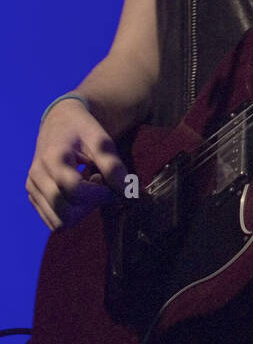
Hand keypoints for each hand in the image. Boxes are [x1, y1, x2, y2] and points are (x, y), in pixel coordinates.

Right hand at [26, 100, 127, 231]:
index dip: (99, 194)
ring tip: (89, 188)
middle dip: (90, 205)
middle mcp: (37, 176)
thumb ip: (113, 166)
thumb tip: (128, 194)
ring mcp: (32, 189)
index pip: (75, 191)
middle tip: (100, 185)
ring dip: (80, 212)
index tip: (111, 184)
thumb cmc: (82, 129)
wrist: (59, 121)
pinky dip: (71, 213)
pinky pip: (53, 220)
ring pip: (58, 222)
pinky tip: (79, 193)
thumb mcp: (101, 141)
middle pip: (65, 213)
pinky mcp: (33, 197)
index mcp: (53, 158)